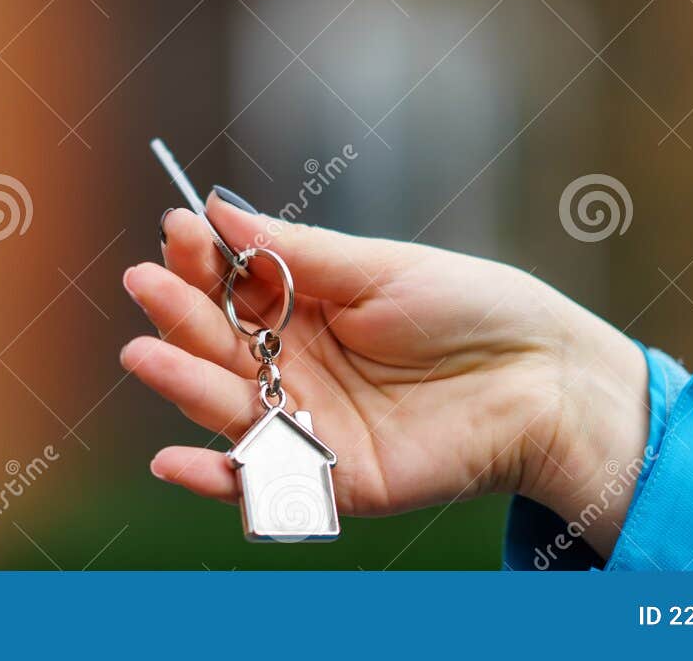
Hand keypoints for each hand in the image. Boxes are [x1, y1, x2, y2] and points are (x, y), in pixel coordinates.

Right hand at [119, 193, 649, 554]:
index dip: (199, 260)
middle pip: (219, 342)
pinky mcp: (333, 479)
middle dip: (179, 313)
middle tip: (146, 282)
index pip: (231, 284)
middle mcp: (296, 364)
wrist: (547, 381)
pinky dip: (215, 480)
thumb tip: (215, 207)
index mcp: (305, 306)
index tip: (175, 229)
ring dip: (182, 383)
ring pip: (229, 406)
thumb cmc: (472, 309)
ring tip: (144, 354)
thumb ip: (298, 250)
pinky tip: (171, 461)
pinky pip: (263, 483)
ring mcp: (310, 421)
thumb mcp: (381, 268)